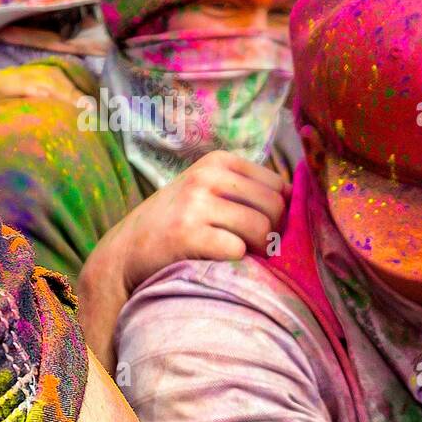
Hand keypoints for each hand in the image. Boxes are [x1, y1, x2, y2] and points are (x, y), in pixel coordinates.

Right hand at [78, 151, 287, 368]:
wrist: (125, 252)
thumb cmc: (176, 223)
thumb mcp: (208, 191)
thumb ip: (245, 190)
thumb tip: (296, 199)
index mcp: (219, 161)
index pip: (279, 185)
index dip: (279, 212)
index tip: (262, 227)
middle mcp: (206, 176)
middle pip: (275, 207)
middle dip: (271, 233)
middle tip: (251, 247)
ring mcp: (195, 203)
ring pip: (261, 228)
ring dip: (256, 249)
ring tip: (237, 253)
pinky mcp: (186, 233)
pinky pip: (237, 249)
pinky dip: (235, 261)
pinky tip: (217, 260)